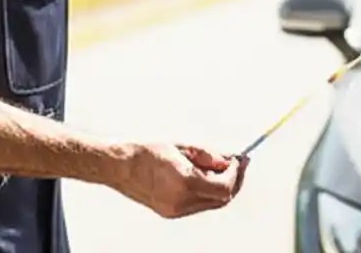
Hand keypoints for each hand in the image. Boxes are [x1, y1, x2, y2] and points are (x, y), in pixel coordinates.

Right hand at [108, 142, 247, 218]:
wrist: (121, 167)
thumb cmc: (147, 153)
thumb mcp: (183, 148)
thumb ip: (209, 156)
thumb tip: (227, 161)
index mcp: (185, 183)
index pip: (224, 187)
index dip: (236, 174)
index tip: (240, 161)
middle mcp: (181, 201)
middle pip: (221, 199)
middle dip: (233, 181)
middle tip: (237, 165)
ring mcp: (175, 210)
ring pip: (210, 204)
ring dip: (220, 186)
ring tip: (218, 167)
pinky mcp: (170, 213)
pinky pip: (197, 205)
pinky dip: (206, 192)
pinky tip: (204, 177)